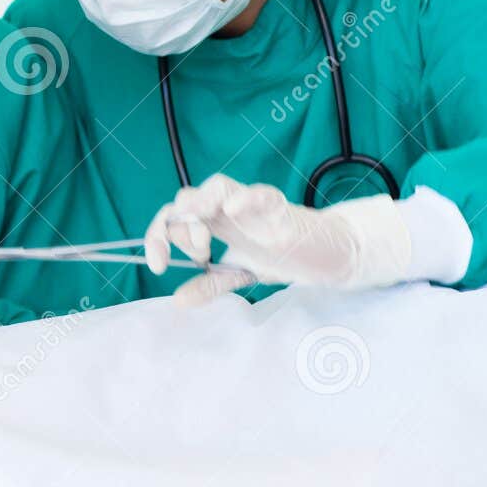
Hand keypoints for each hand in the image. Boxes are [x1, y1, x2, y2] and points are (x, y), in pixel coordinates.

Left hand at [144, 174, 411, 305]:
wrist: (328, 255)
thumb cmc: (283, 257)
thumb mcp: (239, 275)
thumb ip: (210, 285)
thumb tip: (178, 300)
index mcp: (214, 223)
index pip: (174, 217)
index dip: (158, 236)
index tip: (158, 265)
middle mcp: (228, 210)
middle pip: (187, 198)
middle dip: (179, 226)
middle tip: (197, 254)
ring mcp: (253, 207)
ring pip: (217, 186)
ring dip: (201, 207)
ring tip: (205, 241)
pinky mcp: (282, 210)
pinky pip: (261, 195)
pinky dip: (244, 198)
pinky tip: (231, 209)